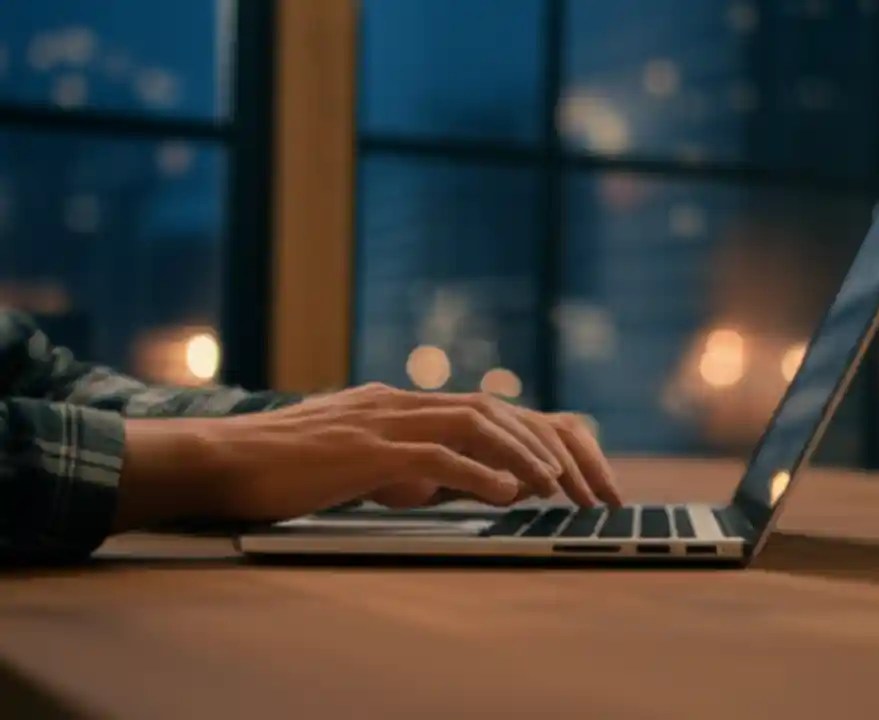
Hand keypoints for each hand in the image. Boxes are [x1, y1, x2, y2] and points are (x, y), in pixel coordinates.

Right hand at [113, 383, 620, 530]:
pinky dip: (477, 473)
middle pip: (489, 410)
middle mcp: (397, 402)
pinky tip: (506, 493)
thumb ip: (396, 461)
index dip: (526, 435)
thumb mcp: (351, 458)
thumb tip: (435, 482)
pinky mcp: (365, 450)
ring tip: (554, 486)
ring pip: (472, 424)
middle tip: (576, 482)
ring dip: (520, 455)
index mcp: (396, 403)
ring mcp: (381, 421)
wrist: (219, 460)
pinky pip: (435, 457)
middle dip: (540, 444)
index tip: (560, 469)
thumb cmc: (279, 466)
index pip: (479, 409)